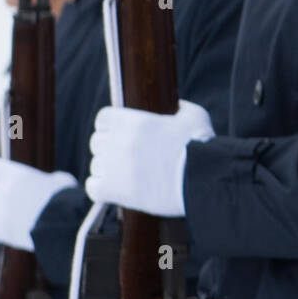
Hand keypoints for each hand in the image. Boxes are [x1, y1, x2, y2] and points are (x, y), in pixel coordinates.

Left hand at [0, 158, 76, 251]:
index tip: (5, 186)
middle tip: (8, 209)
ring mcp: (0, 210)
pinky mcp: (0, 230)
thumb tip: (55, 181)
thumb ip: (51, 180)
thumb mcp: (63, 184)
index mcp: (18, 175)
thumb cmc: (70, 204)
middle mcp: (6, 189)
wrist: (69, 226)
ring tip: (7, 223)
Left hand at [84, 101, 213, 216]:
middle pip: (97, 143)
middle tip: (125, 159)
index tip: (118, 134)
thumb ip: (178, 108)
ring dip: (107, 171)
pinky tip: (112, 190)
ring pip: (96, 166)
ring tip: (124, 177)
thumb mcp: (193, 116)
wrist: (204, 182)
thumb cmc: (202, 148)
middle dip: (109, 149)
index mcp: (135, 122)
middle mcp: (121, 143)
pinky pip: (93, 187)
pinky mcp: (118, 192)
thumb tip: (174, 105)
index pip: (103, 119)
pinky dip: (100, 189)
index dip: (110, 127)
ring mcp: (117, 168)